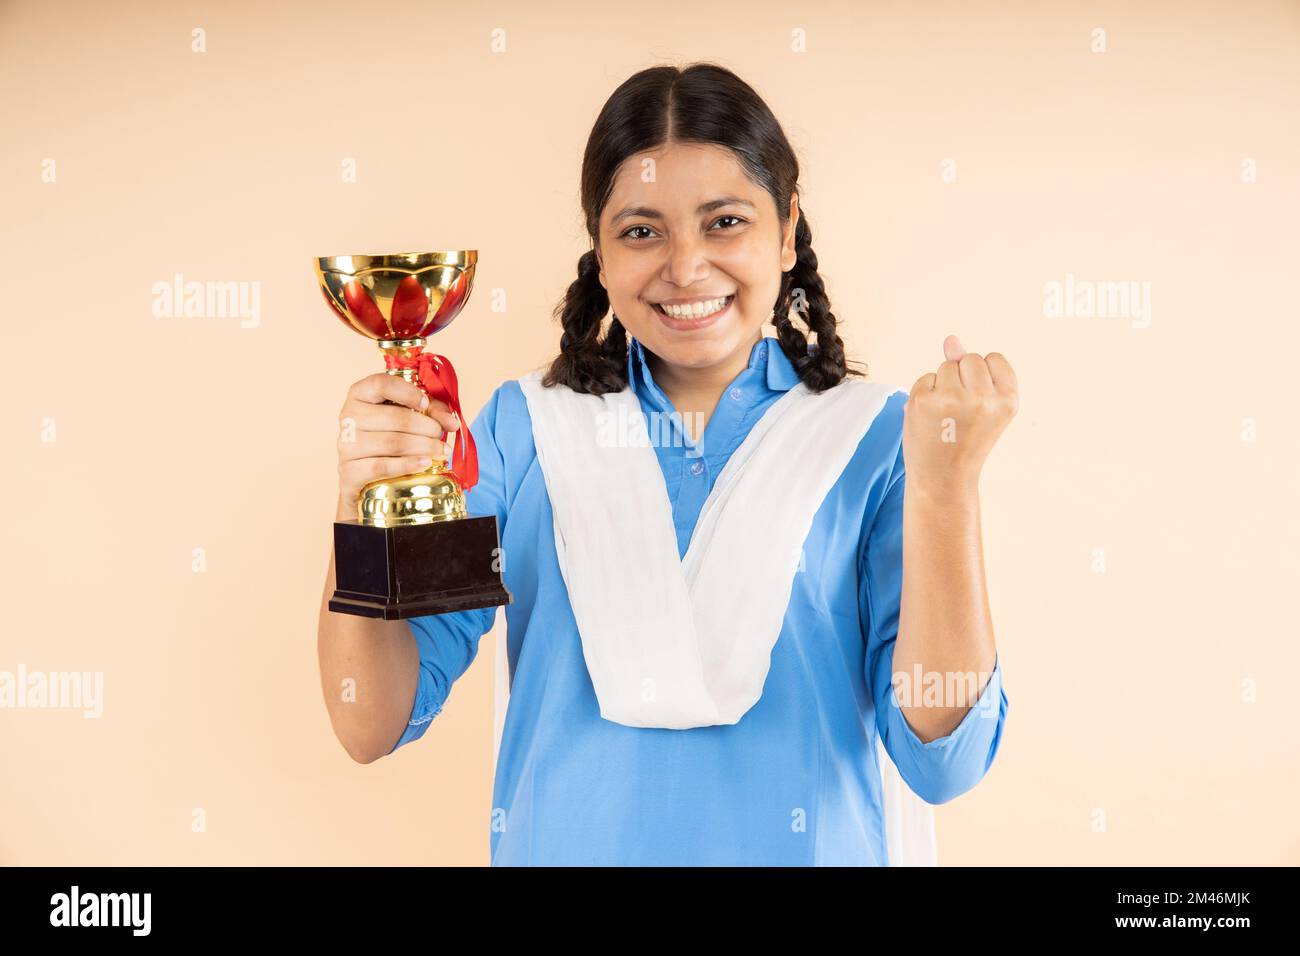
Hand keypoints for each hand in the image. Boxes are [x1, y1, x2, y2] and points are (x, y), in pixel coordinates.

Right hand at [336, 373, 459, 517]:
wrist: (363, 477)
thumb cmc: (387, 437)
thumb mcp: (409, 415)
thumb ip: (432, 411)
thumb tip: (453, 423)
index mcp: (360, 393)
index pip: (381, 384)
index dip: (408, 393)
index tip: (426, 404)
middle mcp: (349, 415)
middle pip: (396, 418)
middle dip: (427, 427)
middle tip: (441, 436)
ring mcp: (346, 444)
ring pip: (392, 443)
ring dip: (424, 447)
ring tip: (442, 451)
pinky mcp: (349, 471)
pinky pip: (382, 466)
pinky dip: (407, 465)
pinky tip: (425, 463)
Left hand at [902, 334, 1017, 496]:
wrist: (943, 478)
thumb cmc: (965, 441)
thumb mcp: (983, 406)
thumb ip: (971, 370)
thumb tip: (951, 339)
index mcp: (1008, 400)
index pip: (994, 359)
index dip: (983, 377)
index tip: (980, 403)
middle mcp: (983, 399)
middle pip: (969, 358)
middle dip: (962, 377)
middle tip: (961, 412)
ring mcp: (952, 399)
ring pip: (946, 365)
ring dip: (942, 384)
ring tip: (945, 415)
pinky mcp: (924, 401)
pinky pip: (925, 378)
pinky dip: (925, 393)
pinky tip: (929, 417)